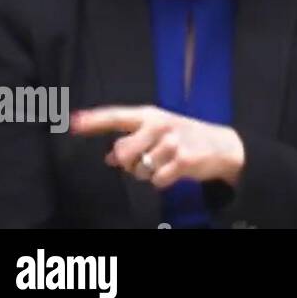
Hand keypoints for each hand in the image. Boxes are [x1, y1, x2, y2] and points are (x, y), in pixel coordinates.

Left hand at [72, 106, 245, 189]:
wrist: (223, 145)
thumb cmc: (185, 137)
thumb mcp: (158, 134)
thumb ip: (132, 141)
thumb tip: (109, 158)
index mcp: (150, 116)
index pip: (116, 116)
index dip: (94, 120)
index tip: (73, 122)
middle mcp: (159, 125)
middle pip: (122, 151)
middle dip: (128, 163)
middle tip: (143, 160)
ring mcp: (172, 142)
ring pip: (139, 170)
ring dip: (147, 173)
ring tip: (164, 164)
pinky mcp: (183, 160)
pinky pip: (156, 180)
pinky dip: (162, 181)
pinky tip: (174, 171)